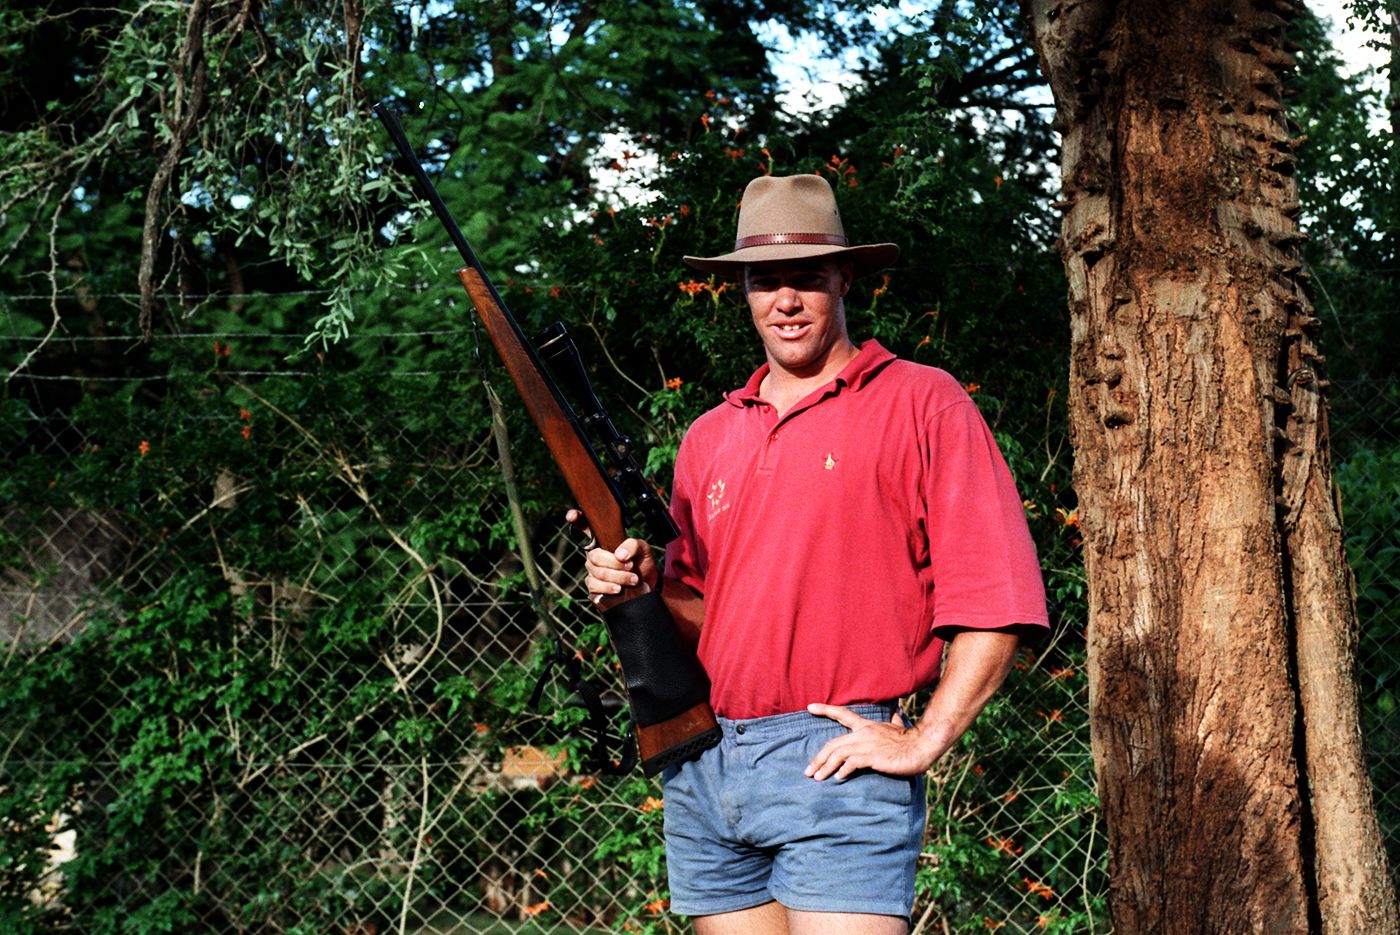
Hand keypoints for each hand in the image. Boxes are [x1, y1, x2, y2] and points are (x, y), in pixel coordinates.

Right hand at [564, 509, 657, 610]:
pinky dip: (609, 587)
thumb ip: (633, 545)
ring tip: (633, 579)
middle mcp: (594, 554)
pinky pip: (595, 586)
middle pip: (595, 555)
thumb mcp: (643, 549)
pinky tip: (619, 589)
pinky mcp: (593, 587)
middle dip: (614, 563)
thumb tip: (619, 555)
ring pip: (597, 572)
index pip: (585, 527)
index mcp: (604, 540)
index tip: (572, 516)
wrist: (646, 585)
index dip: (577, 520)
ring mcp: (592, 571)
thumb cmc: (640, 563)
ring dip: (618, 576)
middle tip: (631, 566)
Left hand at [803, 704, 939, 779]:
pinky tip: (838, 778)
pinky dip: (842, 770)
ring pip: (838, 754)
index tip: (809, 707)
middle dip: (818, 758)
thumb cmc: (910, 739)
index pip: (842, 714)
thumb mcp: (898, 726)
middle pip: (833, 743)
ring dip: (825, 767)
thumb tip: (895, 712)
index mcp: (867, 726)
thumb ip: (893, 720)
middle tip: (808, 771)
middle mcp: (863, 733)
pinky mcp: (873, 757)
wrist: (922, 746)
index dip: (825, 710)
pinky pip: (851, 763)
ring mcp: (867, 744)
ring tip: (817, 778)